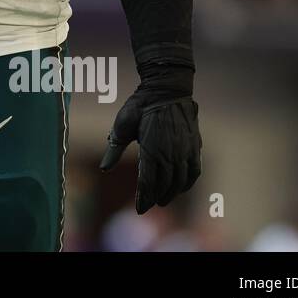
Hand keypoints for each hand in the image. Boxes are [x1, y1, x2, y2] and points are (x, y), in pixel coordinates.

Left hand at [99, 78, 201, 213]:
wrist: (167, 89)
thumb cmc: (141, 104)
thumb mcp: (122, 124)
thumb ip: (114, 147)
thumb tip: (103, 168)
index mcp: (151, 150)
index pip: (148, 182)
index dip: (143, 198)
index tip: (139, 209)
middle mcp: (170, 154)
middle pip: (164, 185)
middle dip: (156, 198)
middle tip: (148, 206)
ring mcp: (185, 151)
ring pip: (180, 181)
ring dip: (172, 193)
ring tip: (163, 200)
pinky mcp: (194, 146)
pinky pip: (194, 171)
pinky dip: (188, 183)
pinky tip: (181, 187)